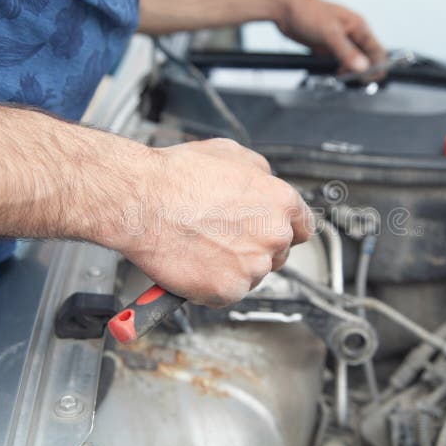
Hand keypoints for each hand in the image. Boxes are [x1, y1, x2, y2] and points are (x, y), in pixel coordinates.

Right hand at [95, 138, 312, 307]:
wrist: (141, 201)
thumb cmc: (177, 176)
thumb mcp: (231, 153)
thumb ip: (260, 173)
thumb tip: (265, 183)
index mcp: (280, 201)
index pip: (304, 226)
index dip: (285, 229)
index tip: (273, 234)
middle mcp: (273, 235)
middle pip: (278, 253)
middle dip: (256, 248)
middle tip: (224, 238)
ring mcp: (253, 266)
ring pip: (252, 274)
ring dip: (233, 267)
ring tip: (202, 246)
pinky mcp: (228, 290)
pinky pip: (227, 293)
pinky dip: (211, 286)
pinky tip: (194, 263)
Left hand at [274, 0, 386, 74]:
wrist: (284, 10)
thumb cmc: (307, 11)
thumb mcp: (330, 32)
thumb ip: (347, 51)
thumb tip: (362, 67)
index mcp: (359, 27)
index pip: (377, 52)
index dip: (376, 67)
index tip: (365, 79)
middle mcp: (352, 35)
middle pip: (367, 60)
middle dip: (362, 72)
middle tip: (352, 81)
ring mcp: (340, 43)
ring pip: (353, 64)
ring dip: (349, 73)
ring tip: (340, 77)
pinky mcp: (328, 49)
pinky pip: (338, 64)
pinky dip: (338, 72)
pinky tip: (332, 74)